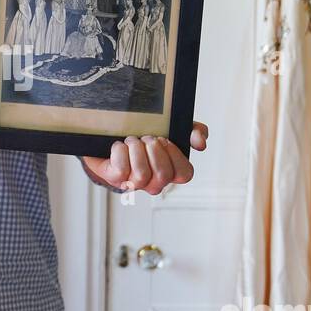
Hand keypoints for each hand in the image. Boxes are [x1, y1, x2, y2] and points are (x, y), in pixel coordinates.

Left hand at [81, 120, 208, 193]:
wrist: (110, 134)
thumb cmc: (143, 134)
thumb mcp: (173, 127)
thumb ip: (193, 131)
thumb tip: (200, 142)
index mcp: (170, 171)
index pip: (184, 174)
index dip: (176, 156)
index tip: (165, 139)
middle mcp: (154, 182)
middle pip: (163, 175)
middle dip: (154, 150)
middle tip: (146, 138)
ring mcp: (134, 183)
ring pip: (142, 174)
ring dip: (136, 150)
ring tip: (131, 141)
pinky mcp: (115, 179)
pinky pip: (121, 170)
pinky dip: (120, 151)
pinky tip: (119, 145)